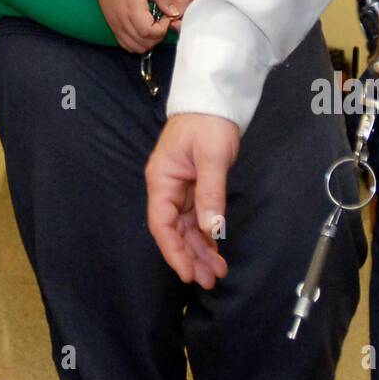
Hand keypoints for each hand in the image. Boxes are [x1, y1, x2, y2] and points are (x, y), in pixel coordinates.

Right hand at [93, 0, 178, 52]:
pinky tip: (143, 29)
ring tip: (153, 25)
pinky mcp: (113, 27)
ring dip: (149, 41)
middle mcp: (122, 20)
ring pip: (136, 47)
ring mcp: (116, 25)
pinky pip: (127, 45)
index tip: (166, 17)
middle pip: (144, 43)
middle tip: (161, 20)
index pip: (148, 32)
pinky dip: (138, 43)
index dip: (162, 29)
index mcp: (132, 6)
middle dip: (158, 36)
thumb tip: (173, 12)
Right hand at [145, 112, 240, 288]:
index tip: (188, 273)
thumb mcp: (212, 158)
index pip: (161, 224)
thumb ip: (210, 194)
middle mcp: (166, 187)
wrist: (214, 99)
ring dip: (199, 250)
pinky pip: (196, 217)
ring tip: (217, 271)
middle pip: (174, 230)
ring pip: (185, 227)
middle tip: (210, 279)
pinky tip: (215, 250)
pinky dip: (205, 234)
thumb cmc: (208, 123)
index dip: (173, 252)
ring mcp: (179, 188)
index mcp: (162, 179)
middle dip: (190, 256)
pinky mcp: (193, 186)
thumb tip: (210, 229)